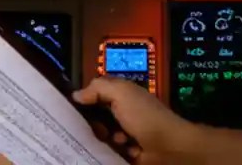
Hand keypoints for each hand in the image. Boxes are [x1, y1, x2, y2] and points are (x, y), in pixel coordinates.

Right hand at [73, 77, 202, 163]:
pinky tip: (123, 150)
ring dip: (105, 138)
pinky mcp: (129, 152)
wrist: (169, 147)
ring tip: (113, 140)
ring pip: (104, 136)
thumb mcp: (121, 92)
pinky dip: (115, 151)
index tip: (73, 106)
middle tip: (93, 127)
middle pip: (98, 117)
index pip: (98, 94)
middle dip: (94, 122)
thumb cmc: (144, 115)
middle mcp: (125, 113)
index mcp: (124, 95)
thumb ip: (98, 88)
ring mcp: (128, 134)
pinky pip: (112, 151)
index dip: (86, 98)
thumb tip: (76, 95)